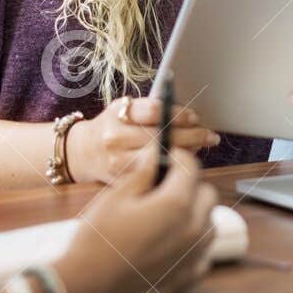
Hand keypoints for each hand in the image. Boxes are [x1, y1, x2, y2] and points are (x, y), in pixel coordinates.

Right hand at [52, 147, 218, 292]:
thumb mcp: (116, 196)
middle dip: (190, 185)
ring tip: (166, 215)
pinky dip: (192, 244)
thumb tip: (155, 154)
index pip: (191, 167)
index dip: (177, 157)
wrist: (89, 285)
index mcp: (176, 204)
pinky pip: (202, 252)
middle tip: (164, 186)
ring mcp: (193, 256)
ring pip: (208, 223)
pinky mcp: (188, 277)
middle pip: (207, 194)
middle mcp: (193, 229)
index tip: (167, 157)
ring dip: (195, 214)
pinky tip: (170, 242)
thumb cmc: (98, 240)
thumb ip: (143, 172)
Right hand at [66, 96, 220, 183]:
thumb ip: (150, 110)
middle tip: (209, 135)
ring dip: (187, 153)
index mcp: (117, 114)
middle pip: (163, 136)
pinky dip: (173, 170)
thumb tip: (190, 116)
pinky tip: (184, 165)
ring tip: (202, 148)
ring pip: (162, 159)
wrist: (83, 153)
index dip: (180, 114)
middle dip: (192, 135)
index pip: (155, 110)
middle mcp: (115, 138)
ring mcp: (118, 163)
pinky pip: (155, 176)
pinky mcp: (122, 182)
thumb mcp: (123, 109)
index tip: (195, 117)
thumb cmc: (112, 127)